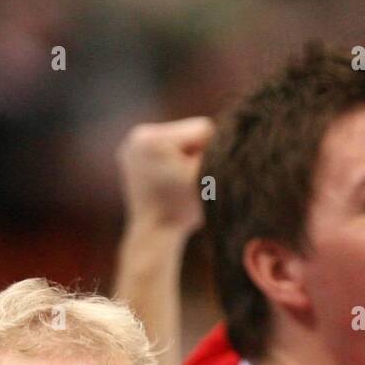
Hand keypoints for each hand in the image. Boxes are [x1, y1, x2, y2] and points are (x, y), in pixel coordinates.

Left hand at [117, 117, 213, 234]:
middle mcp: (136, 136)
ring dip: (185, 157)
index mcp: (152, 137)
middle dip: (196, 153)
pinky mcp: (130, 157)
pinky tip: (170, 180)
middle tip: (192, 179)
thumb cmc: (182, 209)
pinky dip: (171, 161)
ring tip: (180, 182)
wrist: (154, 235)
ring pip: (176, 141)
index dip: (211, 151)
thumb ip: (220, 149)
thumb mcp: (207, 176)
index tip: (205, 173)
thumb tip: (233, 132)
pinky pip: (163, 150)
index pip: (201, 128)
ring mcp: (130, 146)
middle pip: (186, 133)